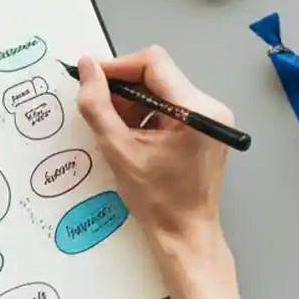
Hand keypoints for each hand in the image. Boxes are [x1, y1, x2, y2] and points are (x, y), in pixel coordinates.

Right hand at [75, 48, 233, 251]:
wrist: (185, 235)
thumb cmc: (155, 199)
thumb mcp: (118, 149)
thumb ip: (98, 105)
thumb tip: (86, 67)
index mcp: (196, 109)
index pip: (153, 62)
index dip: (117, 66)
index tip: (91, 80)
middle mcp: (210, 106)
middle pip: (158, 74)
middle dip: (124, 87)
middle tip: (99, 109)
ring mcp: (212, 117)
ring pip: (162, 89)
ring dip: (133, 102)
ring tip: (115, 128)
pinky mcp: (206, 128)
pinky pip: (171, 106)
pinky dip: (146, 114)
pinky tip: (132, 136)